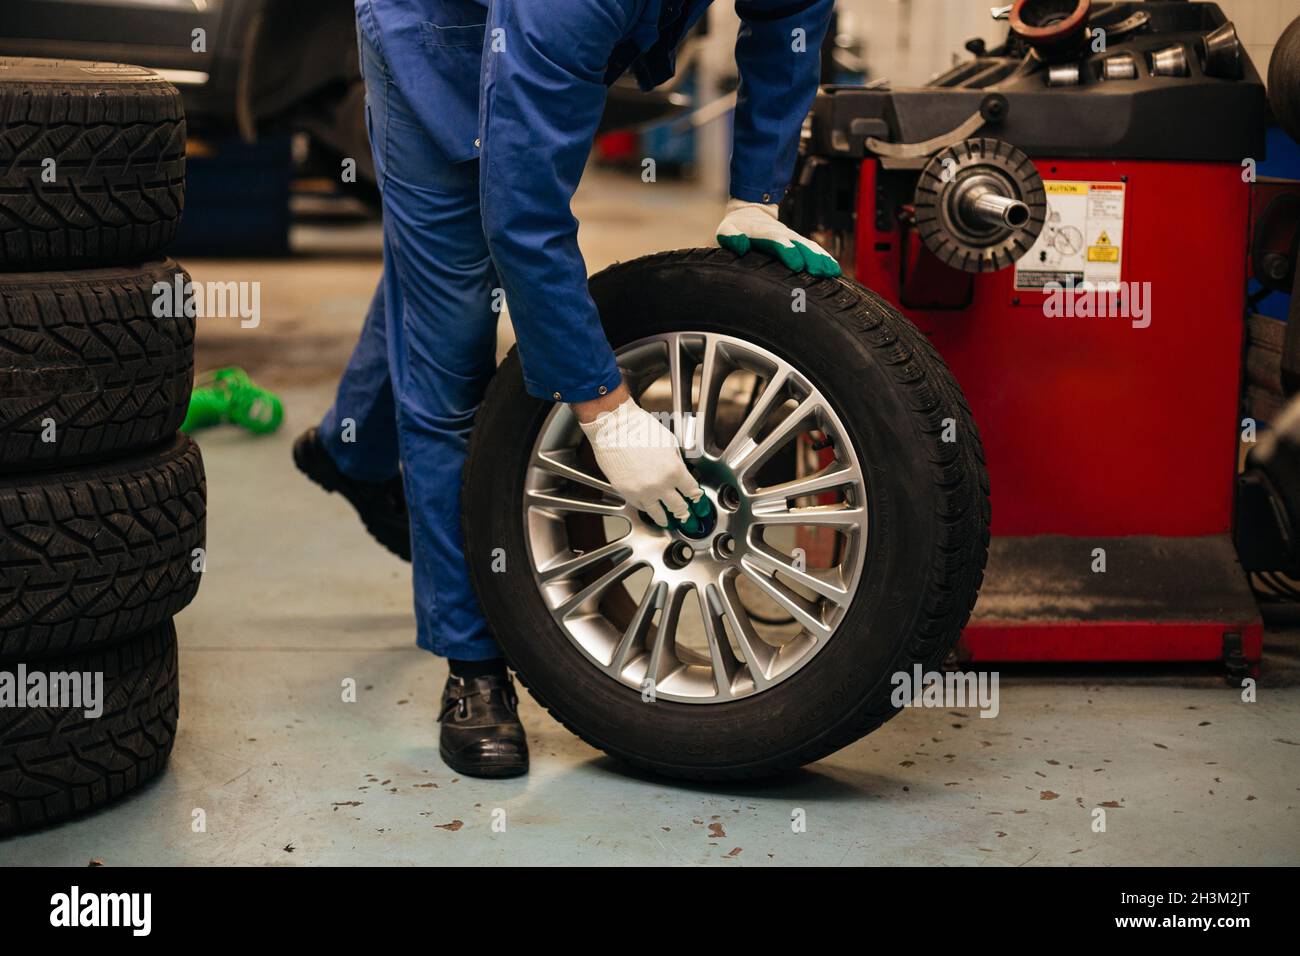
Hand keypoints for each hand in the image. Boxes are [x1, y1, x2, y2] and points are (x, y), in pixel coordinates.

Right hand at [579, 398, 703, 526]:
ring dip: (665, 518)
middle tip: (687, 516)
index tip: (697, 500)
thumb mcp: (669, 442)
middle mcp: (660, 485)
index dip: (696, 497)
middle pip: (679, 507)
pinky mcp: (626, 492)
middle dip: (684, 512)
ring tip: (667, 521)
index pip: (692, 491)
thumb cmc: (640, 429)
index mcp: (674, 470)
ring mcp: (642, 491)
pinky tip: (650, 509)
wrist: (614, 428)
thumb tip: (680, 473)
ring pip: (658, 514)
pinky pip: (640, 506)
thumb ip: (676, 461)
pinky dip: (646, 508)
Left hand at [715, 198, 840, 276]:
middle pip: (799, 244)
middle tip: (821, 271)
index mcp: (764, 233)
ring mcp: (792, 237)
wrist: (750, 211)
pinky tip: (834, 270)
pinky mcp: (798, 242)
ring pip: (810, 247)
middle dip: (811, 257)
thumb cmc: (736, 226)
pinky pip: (813, 249)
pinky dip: (824, 258)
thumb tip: (740, 246)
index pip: (777, 240)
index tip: (797, 264)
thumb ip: (731, 237)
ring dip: (821, 259)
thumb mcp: (727, 230)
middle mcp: (782, 234)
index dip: (787, 251)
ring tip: (832, 272)